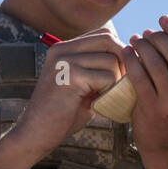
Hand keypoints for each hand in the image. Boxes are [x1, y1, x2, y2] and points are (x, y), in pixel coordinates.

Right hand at [9, 29, 124, 157]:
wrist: (36, 134)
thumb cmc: (63, 113)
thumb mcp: (82, 85)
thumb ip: (98, 69)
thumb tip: (131, 57)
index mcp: (63, 48)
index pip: (104, 34)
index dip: (119, 52)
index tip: (119, 74)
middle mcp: (62, 50)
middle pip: (109, 40)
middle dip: (122, 62)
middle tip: (118, 84)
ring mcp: (65, 61)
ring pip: (111, 60)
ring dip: (116, 81)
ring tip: (102, 97)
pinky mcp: (70, 76)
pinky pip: (107, 77)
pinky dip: (109, 92)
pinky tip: (96, 103)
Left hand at [123, 15, 167, 168]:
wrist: (166, 146)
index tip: (166, 20)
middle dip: (160, 39)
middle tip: (148, 30)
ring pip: (157, 67)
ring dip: (144, 47)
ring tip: (136, 39)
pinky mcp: (151, 110)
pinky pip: (140, 79)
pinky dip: (132, 61)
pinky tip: (127, 52)